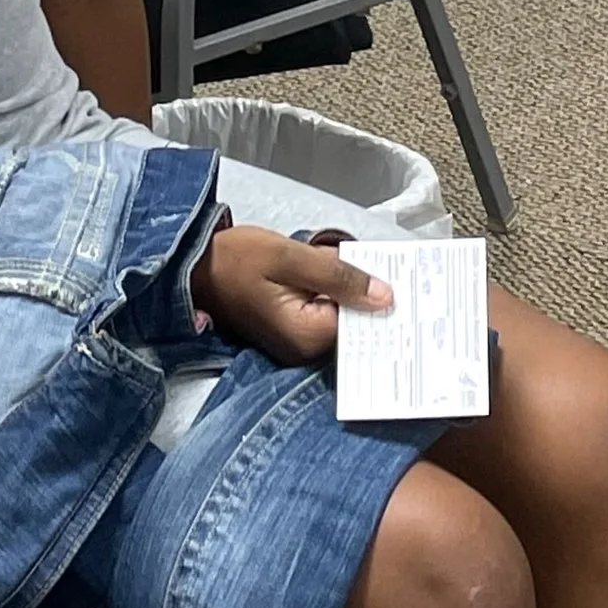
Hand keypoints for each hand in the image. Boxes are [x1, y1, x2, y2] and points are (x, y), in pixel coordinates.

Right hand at [191, 223, 390, 364]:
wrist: (194, 268)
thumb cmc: (236, 259)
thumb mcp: (288, 256)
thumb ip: (338, 275)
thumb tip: (385, 296)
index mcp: (307, 336)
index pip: (363, 328)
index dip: (386, 305)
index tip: (412, 285)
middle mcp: (304, 351)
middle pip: (355, 330)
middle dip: (376, 303)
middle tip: (407, 276)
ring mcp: (296, 347)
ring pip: (343, 324)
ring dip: (358, 300)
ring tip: (384, 273)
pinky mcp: (291, 335)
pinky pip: (327, 320)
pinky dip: (340, 301)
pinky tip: (353, 280)